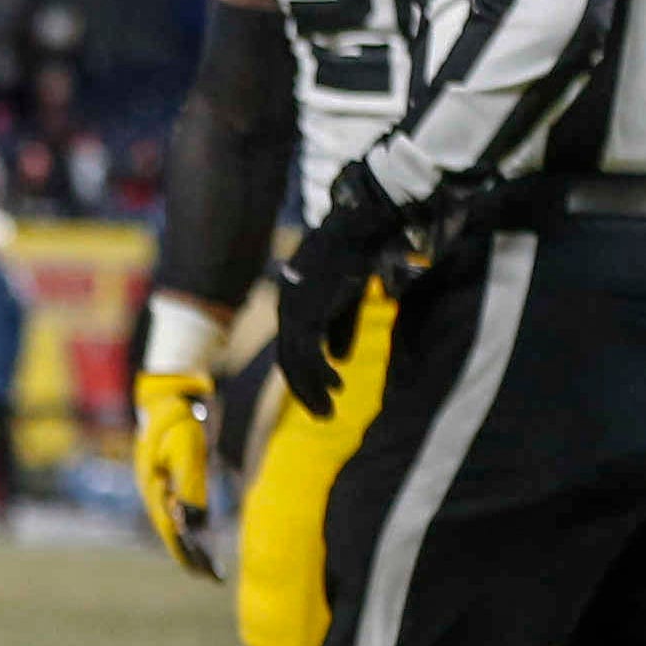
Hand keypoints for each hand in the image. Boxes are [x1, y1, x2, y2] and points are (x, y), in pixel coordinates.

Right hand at [133, 369, 218, 579]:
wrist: (172, 390)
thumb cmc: (180, 417)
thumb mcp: (188, 449)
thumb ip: (189, 485)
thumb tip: (192, 522)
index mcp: (153, 484)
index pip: (168, 527)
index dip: (185, 551)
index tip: (200, 572)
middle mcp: (153, 486)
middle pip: (169, 527)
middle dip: (188, 553)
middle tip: (210, 576)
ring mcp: (160, 479)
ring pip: (174, 518)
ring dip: (191, 541)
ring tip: (209, 562)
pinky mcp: (172, 472)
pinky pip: (181, 505)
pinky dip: (192, 523)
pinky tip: (204, 532)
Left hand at [274, 165, 405, 421]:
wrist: (358, 230)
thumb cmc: (355, 260)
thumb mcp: (347, 300)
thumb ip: (339, 328)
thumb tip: (337, 361)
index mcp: (294, 304)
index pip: (292, 349)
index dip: (305, 376)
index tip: (324, 396)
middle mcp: (287, 307)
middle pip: (289, 360)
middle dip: (305, 390)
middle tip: (324, 414)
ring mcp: (294, 309)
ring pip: (296, 362)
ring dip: (311, 389)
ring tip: (328, 410)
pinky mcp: (307, 309)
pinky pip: (308, 351)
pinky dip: (320, 373)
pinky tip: (337, 385)